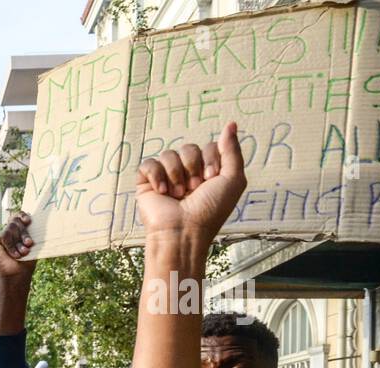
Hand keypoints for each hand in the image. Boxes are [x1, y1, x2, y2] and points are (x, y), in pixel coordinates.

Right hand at [0, 213, 36, 281]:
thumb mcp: (32, 244)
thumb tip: (31, 218)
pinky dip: (11, 246)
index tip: (28, 221)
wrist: (17, 274)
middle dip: (24, 233)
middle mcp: (9, 232)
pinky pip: (4, 236)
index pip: (18, 216)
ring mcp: (1, 236)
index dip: (22, 215)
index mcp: (18, 231)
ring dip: (18, 242)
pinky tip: (14, 255)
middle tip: (28, 244)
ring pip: (10, 227)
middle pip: (16, 221)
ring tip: (22, 253)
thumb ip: (30, 231)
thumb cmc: (26, 261)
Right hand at [135, 122, 246, 247]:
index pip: (208, 147)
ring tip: (177, 194)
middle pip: (189, 148)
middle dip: (193, 167)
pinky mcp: (146, 183)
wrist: (183, 231)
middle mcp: (186, 172)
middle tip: (194, 189)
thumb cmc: (210, 211)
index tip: (210, 178)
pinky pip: (148, 163)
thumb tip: (231, 124)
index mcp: (206, 172)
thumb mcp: (233, 180)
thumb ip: (232, 151)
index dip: (210, 159)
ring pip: (168, 154)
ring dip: (176, 174)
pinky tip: (161, 192)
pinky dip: (156, 175)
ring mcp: (165, 177)